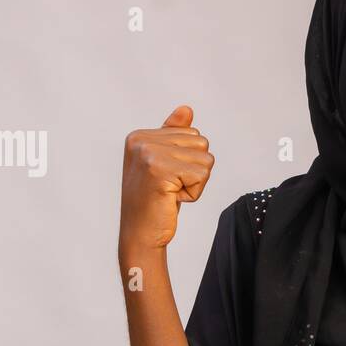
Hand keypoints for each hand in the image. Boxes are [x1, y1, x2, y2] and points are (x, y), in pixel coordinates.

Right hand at [119, 104, 214, 251]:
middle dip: (195, 170)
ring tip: (171, 193)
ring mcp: (149, 154)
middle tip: (170, 187)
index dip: (188, 161)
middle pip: (202, 143)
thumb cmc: (155, 202)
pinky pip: (202, 175)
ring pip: (205, 159)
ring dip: (195, 182)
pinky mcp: (160, 170)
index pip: (193, 134)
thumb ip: (173, 135)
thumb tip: (187, 109)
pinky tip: (172, 200)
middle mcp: (141, 140)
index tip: (166, 177)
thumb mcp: (166, 164)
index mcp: (140, 135)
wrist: (140, 236)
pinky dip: (194, 193)